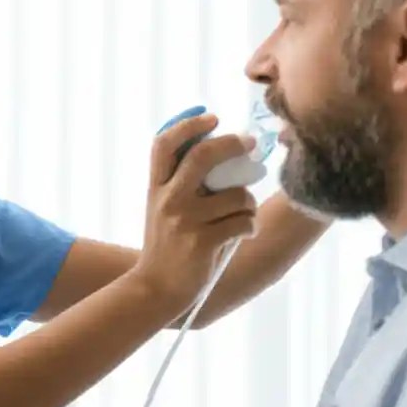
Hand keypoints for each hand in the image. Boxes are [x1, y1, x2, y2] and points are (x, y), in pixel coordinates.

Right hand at [131, 112, 259, 311]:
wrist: (155, 289)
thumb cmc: (167, 246)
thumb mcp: (161, 209)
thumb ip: (183, 183)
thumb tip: (225, 153)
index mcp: (156, 188)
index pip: (164, 144)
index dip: (188, 125)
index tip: (212, 118)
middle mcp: (168, 200)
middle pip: (203, 156)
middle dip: (233, 144)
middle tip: (251, 143)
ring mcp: (186, 221)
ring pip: (236, 195)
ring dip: (249, 203)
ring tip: (243, 216)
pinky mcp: (204, 243)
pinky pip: (244, 221)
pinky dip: (251, 226)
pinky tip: (244, 234)